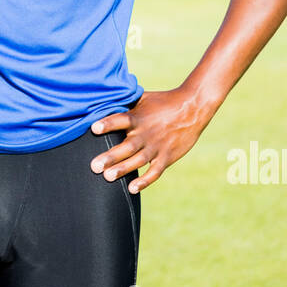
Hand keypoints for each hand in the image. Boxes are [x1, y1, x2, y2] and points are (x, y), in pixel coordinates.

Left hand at [89, 88, 213, 192]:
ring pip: (138, 161)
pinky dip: (145, 181)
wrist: (192, 108)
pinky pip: (155, 171)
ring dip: (123, 169)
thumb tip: (102, 99)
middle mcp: (146, 133)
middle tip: (94, 166)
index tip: (94, 128)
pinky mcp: (167, 156)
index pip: (120, 120)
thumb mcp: (142, 98)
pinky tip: (132, 189)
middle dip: (110, 157)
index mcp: (138, 117)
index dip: (108, 124)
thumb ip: (124, 103)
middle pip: (127, 146)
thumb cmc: (162, 101)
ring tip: (107, 177)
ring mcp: (157, 146)